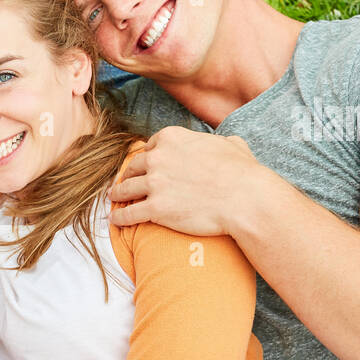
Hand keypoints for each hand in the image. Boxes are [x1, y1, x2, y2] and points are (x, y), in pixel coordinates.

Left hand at [107, 127, 259, 235]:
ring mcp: (154, 184)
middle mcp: (158, 158)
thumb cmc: (243, 173)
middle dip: (129, 175)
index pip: (149, 146)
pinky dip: (120, 218)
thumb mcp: (232, 145)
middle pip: (134, 167)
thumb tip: (227, 143)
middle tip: (125, 183)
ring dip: (118, 195)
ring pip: (125, 190)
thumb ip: (220, 141)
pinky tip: (115, 221)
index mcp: (172, 138)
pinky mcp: (155, 209)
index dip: (147, 157)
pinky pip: (129, 214)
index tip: (144, 166)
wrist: (245, 199)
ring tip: (114, 199)